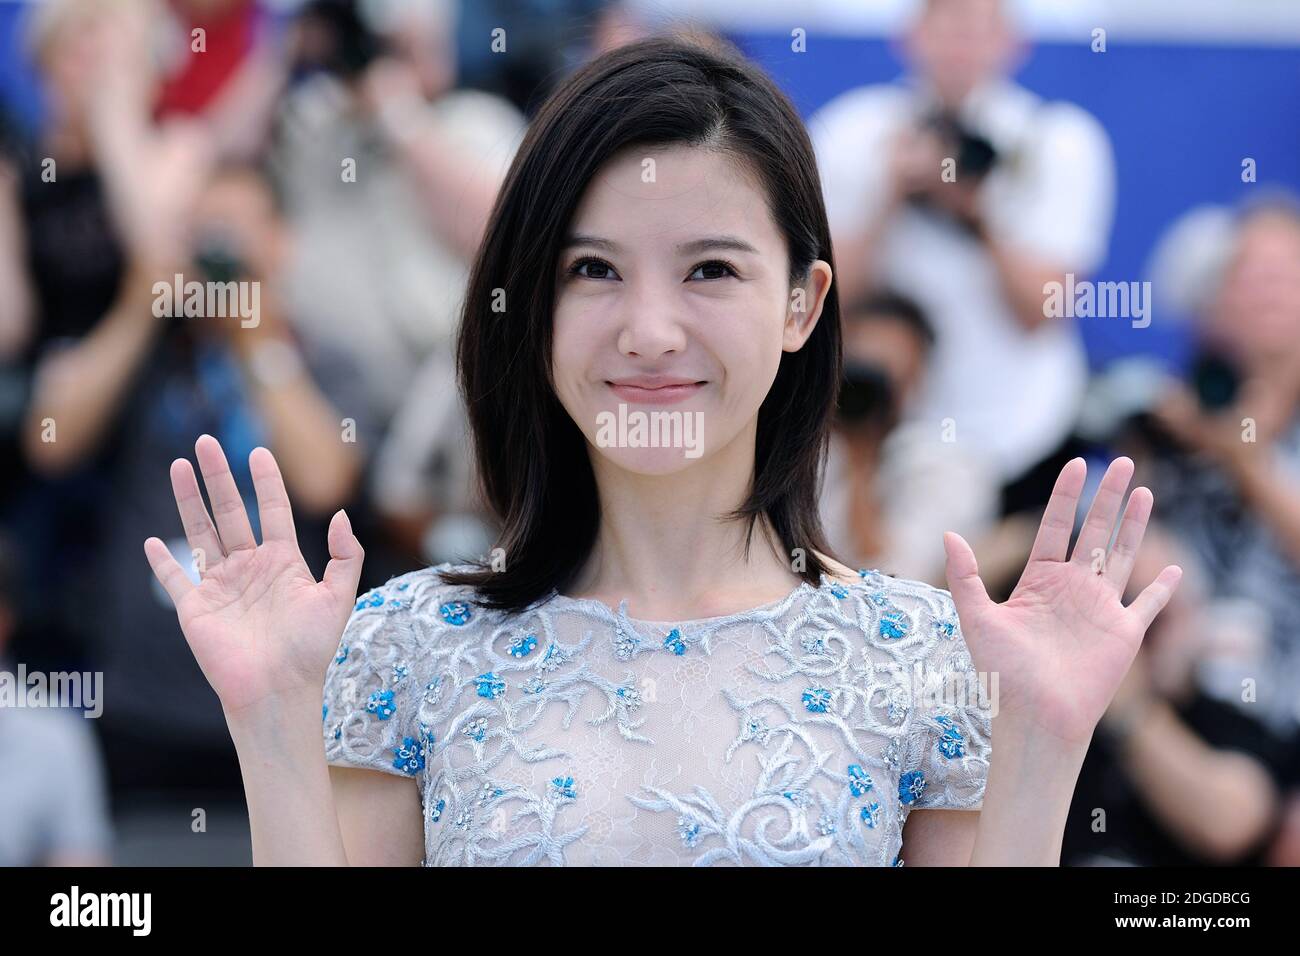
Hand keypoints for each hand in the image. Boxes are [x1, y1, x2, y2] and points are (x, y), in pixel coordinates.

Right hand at [144, 435, 364, 717]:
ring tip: (179, 465)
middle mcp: (250, 568)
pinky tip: (152, 541)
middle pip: (230, 512)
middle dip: (218, 477)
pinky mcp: (196, 608)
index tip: (258, 452)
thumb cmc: (311, 649)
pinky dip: (162, 562)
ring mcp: (221, 586)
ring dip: (189, 500)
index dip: (265, 482)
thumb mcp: (338, 597)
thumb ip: (345, 555)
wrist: (279, 690)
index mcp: (283, 563)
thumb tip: (340, 514)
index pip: (271, 511)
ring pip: (201, 533)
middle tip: (206, 441)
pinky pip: (175, 579)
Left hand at [942, 457, 1182, 746]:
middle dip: (1108, 497)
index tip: (1076, 464)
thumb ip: (965, 575)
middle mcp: (1071, 589)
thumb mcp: (977, 618)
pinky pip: (1147, 604)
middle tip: (1122, 461)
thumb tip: (948, 533)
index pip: (1055, 527)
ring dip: (1135, 525)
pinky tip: (1175, 568)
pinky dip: (1162, 588)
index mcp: (1039, 581)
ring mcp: (1100, 609)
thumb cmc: (1002, 674)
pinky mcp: (1124, 633)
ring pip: (1123, 555)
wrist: (1035, 716)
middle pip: (1094, 531)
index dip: (1066, 496)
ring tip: (1145, 491)